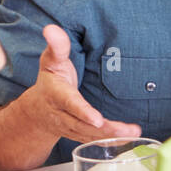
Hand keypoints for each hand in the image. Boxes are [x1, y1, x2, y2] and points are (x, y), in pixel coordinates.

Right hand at [21, 24, 141, 142]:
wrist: (37, 110)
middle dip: (106, 129)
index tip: (97, 119)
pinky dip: (111, 141)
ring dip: (113, 136)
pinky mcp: (79, 135)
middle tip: (127, 130)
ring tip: (133, 133)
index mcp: (56, 95)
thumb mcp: (50, 61)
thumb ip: (56, 47)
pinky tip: (127, 138)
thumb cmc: (50, 81)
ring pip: (91, 135)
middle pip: (84, 125)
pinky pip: (94, 140)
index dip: (83, 112)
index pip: (70, 104)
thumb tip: (51, 29)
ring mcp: (70, 128)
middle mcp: (62, 115)